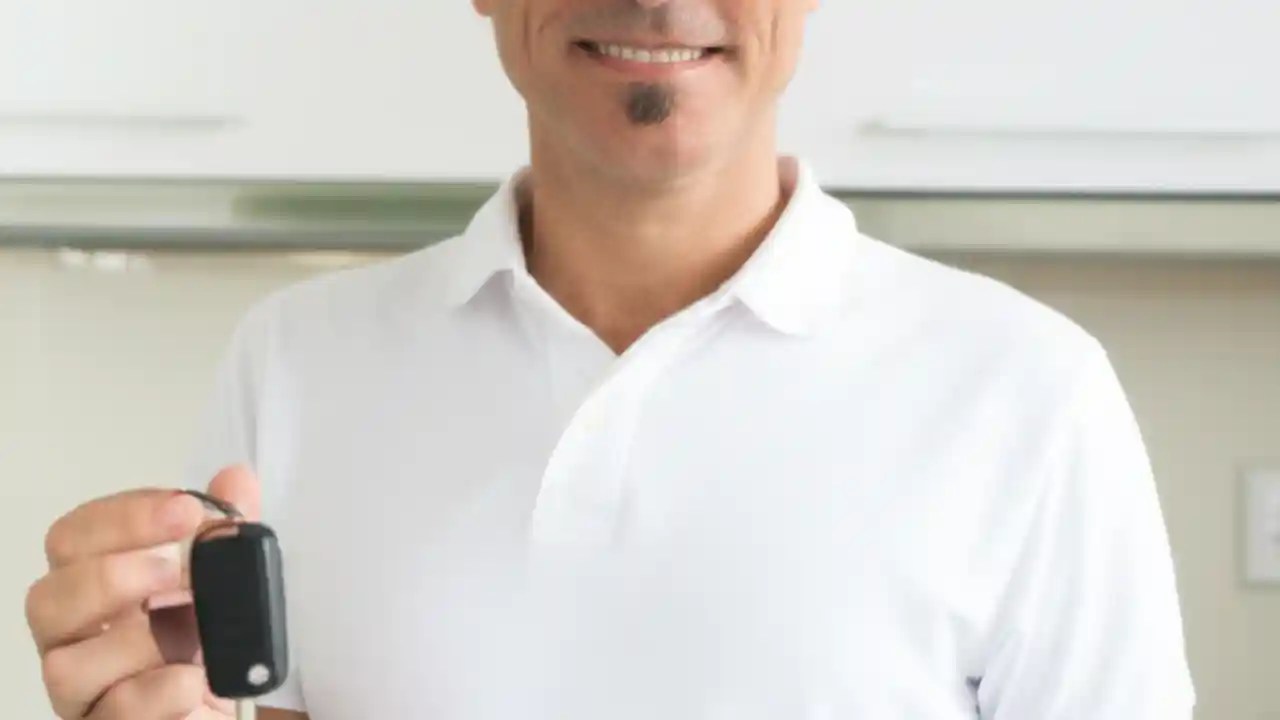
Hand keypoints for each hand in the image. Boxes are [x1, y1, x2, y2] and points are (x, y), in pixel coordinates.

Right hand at [26, 466, 261, 718]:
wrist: (221, 707)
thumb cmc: (205, 641)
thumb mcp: (223, 580)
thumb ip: (225, 531)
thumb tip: (236, 478)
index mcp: (93, 587)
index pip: (73, 539)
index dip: (123, 518)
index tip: (185, 509)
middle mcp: (75, 638)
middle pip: (46, 600)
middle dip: (112, 577)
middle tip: (176, 572)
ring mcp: (84, 690)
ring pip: (66, 665)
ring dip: (140, 641)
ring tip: (194, 633)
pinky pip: (115, 713)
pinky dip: (156, 691)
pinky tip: (194, 677)